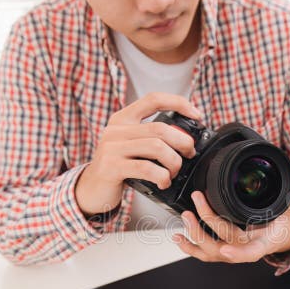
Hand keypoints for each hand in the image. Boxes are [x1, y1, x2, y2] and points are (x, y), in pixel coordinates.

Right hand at [75, 92, 200, 214]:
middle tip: (189, 154)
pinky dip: (162, 176)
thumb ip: (150, 137)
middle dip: (183, 142)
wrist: (91, 189)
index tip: (197, 114)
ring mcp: (112, 147)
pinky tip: (164, 182)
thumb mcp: (131, 145)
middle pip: (160, 128)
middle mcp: (115, 129)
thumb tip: (186, 138)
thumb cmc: (118, 167)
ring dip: (174, 162)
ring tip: (174, 172)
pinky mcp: (111, 167)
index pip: (153, 99)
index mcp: (123, 119)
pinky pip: (146, 168)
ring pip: (157, 147)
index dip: (178, 103)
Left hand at [172, 191, 289, 263]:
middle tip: (193, 209)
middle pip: (222, 245)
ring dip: (194, 238)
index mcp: (262, 244)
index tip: (226, 249)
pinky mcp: (224, 250)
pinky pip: (205, 253)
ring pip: (210, 252)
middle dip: (204, 228)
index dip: (239, 253)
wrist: (282, 236)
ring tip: (184, 220)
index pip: (251, 252)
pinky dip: (190, 247)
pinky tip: (179, 238)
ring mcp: (233, 251)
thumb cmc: (285, 225)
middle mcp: (245, 250)